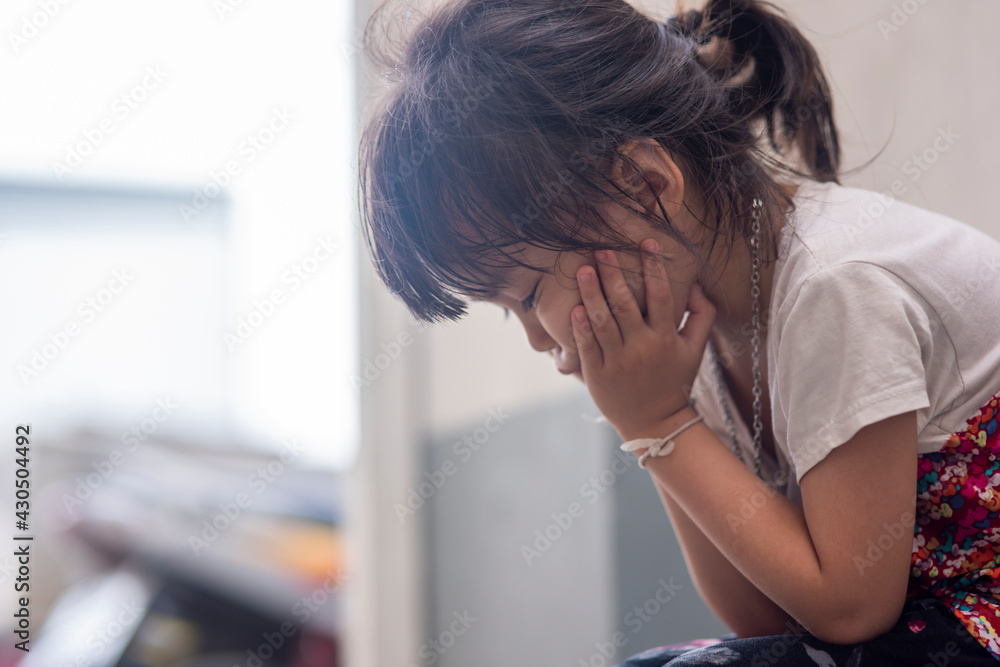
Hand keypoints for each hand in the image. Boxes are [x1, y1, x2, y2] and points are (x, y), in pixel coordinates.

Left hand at [571, 239, 715, 441]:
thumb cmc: (674, 380)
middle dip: (613, 274)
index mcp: (666, 338)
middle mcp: (641, 348)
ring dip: (591, 294)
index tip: (646, 242)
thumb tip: (694, 282)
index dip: (654, 267)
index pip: (662, 296)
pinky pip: (587, 345)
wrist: (655, 423)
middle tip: (601, 250)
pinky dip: (580, 326)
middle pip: (625, 304)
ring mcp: (617, 361)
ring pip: (602, 322)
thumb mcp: (695, 349)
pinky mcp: (597, 374)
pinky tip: (574, 307)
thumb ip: (701, 315)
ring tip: (582, 270)